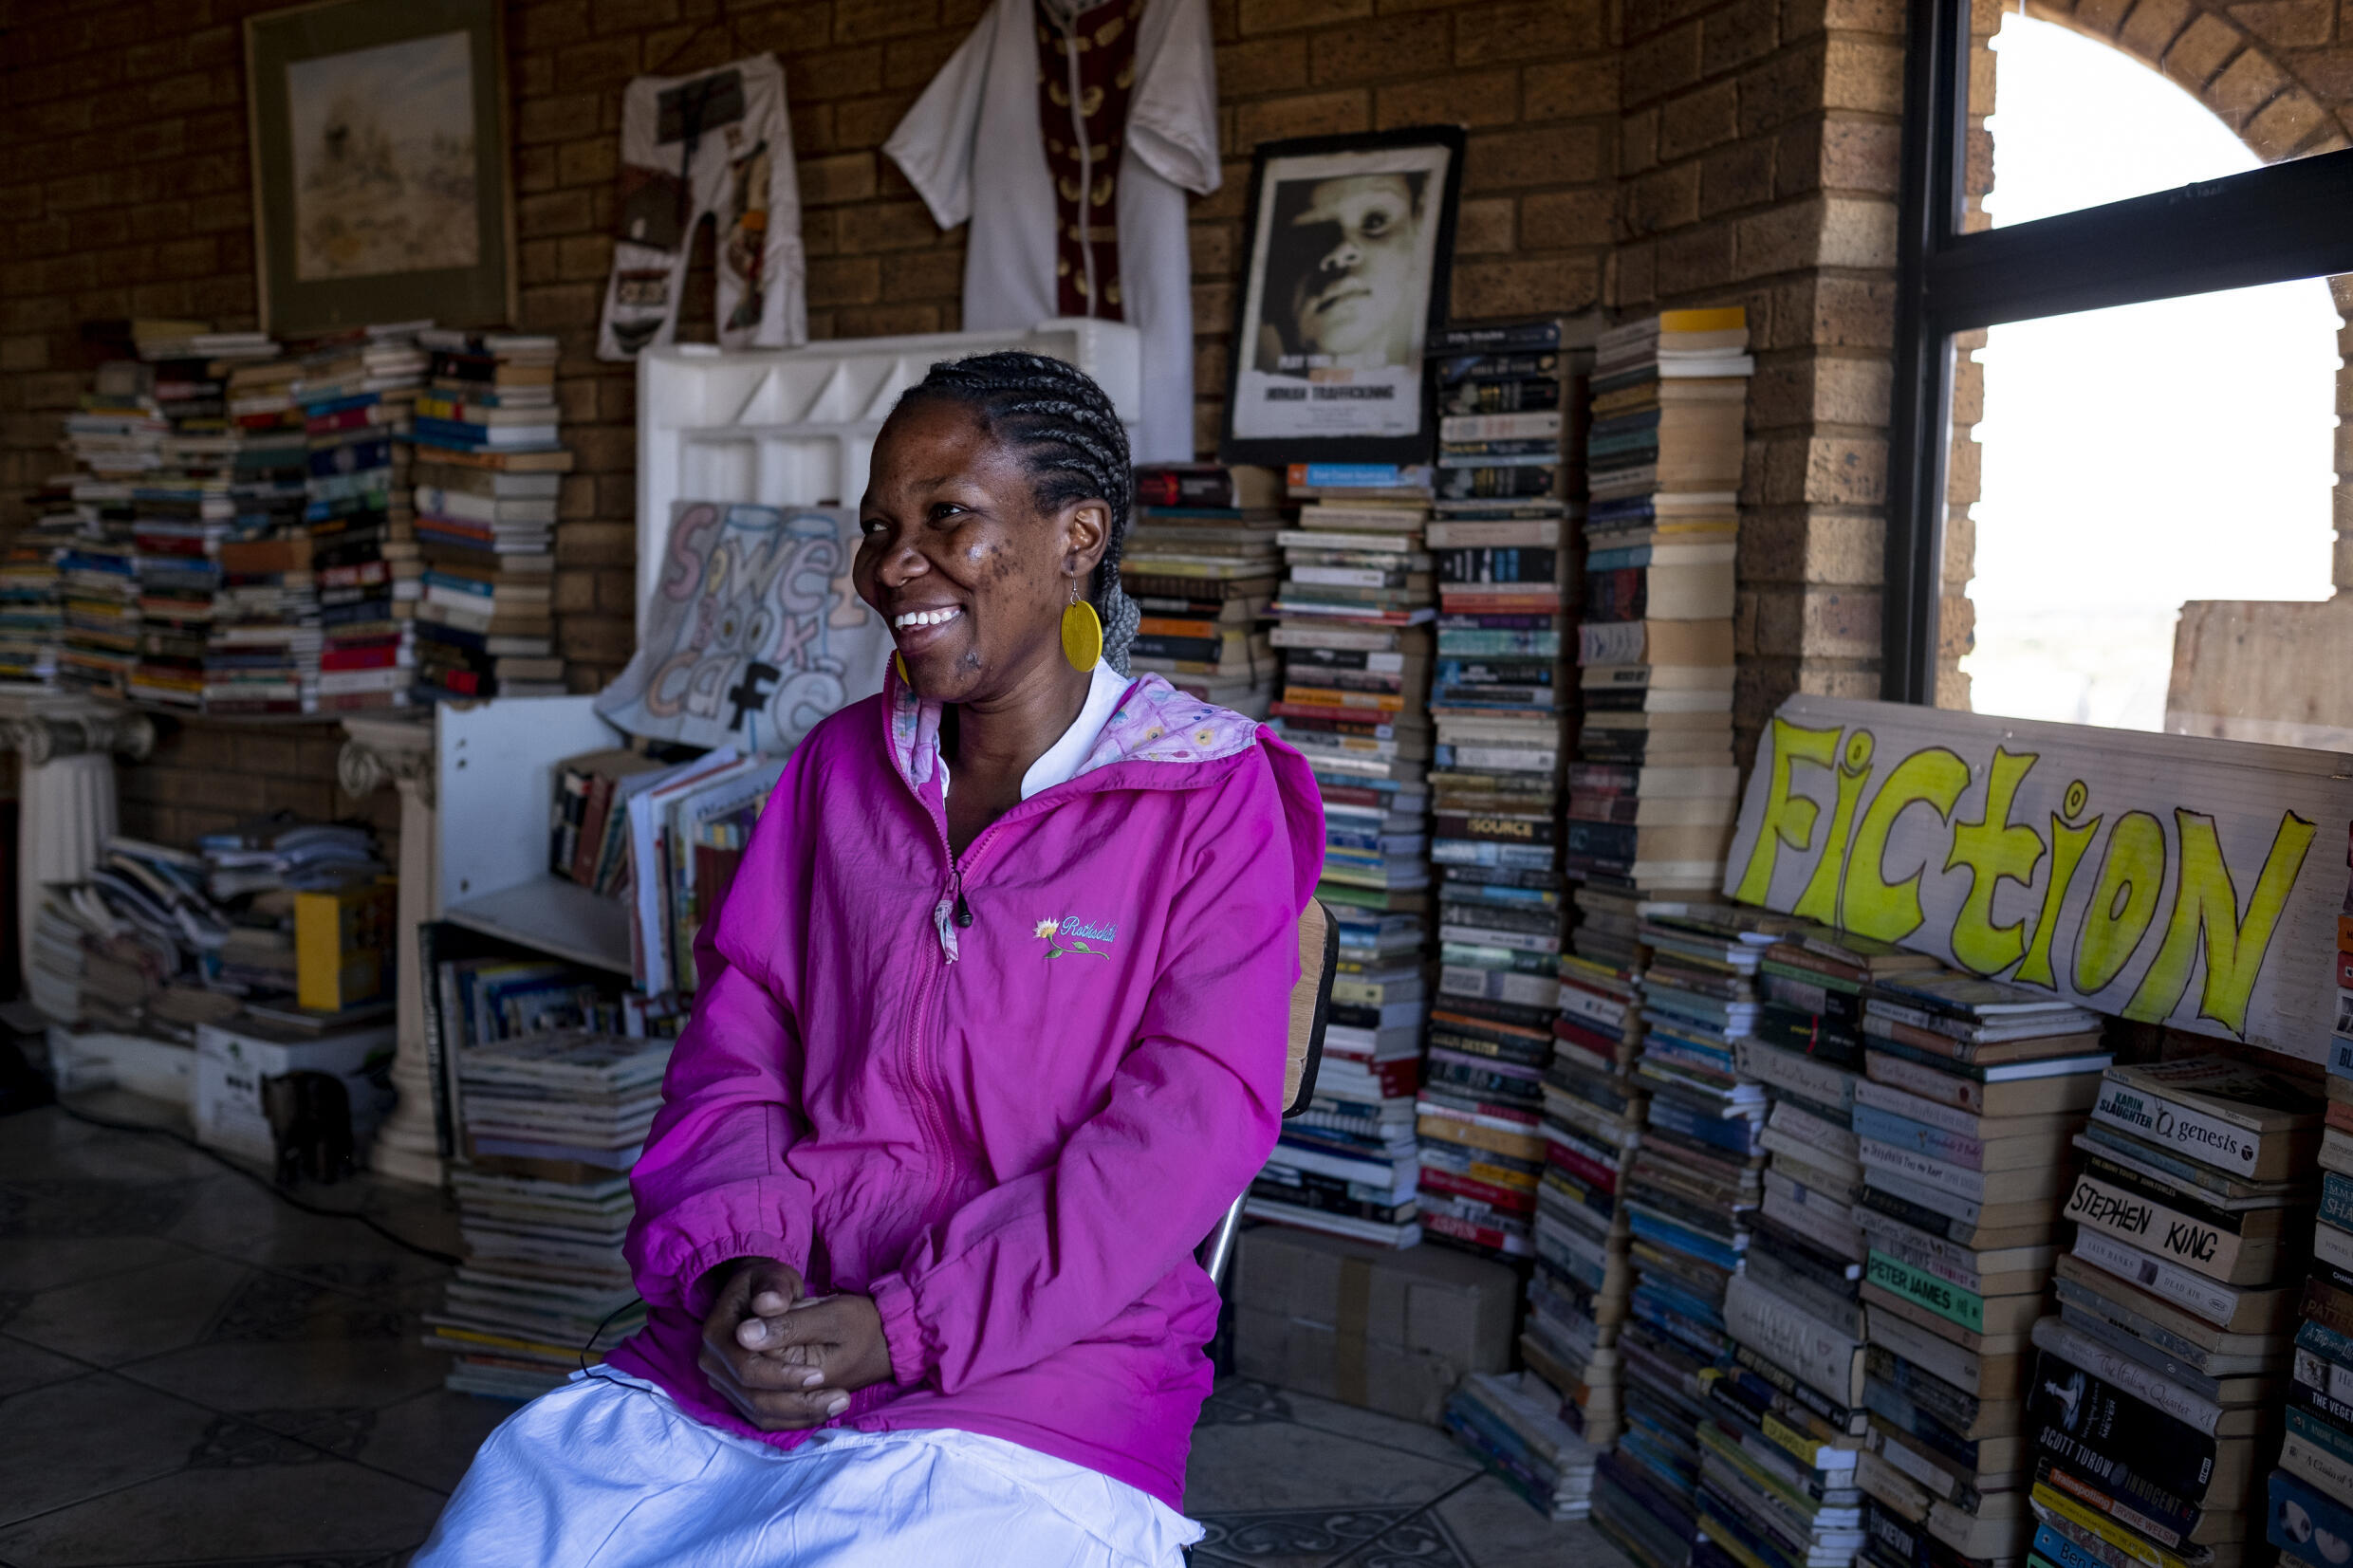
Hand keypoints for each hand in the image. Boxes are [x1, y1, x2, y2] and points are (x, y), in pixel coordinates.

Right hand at [696, 1258, 832, 1430]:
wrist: (762, 1297)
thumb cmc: (771, 1285)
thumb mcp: (775, 1278)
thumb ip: (774, 1290)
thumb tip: (767, 1306)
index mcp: (717, 1333)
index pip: (746, 1367)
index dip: (782, 1375)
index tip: (820, 1374)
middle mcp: (713, 1362)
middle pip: (753, 1397)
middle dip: (798, 1401)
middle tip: (840, 1398)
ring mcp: (722, 1381)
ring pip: (759, 1413)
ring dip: (801, 1414)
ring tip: (839, 1404)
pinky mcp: (736, 1394)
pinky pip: (763, 1418)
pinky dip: (794, 1419)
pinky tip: (823, 1410)